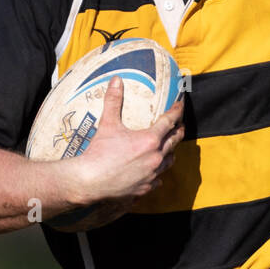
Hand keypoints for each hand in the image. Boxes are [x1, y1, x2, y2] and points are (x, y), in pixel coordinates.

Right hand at [67, 77, 184, 206]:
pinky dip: (158, 174)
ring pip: (169, 162)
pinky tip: (155, 173)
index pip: (169, 121)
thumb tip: (116, 80)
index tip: (180, 106)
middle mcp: (155, 158)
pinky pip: (158, 180)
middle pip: (174, 141)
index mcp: (150, 140)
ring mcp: (152, 175)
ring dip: (171, 152)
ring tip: (170, 148)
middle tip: (180, 125)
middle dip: (178, 131)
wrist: (89, 181)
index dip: (176, 112)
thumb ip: (113, 101)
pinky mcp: (145, 188)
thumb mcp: (107, 124)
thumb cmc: (98, 153)